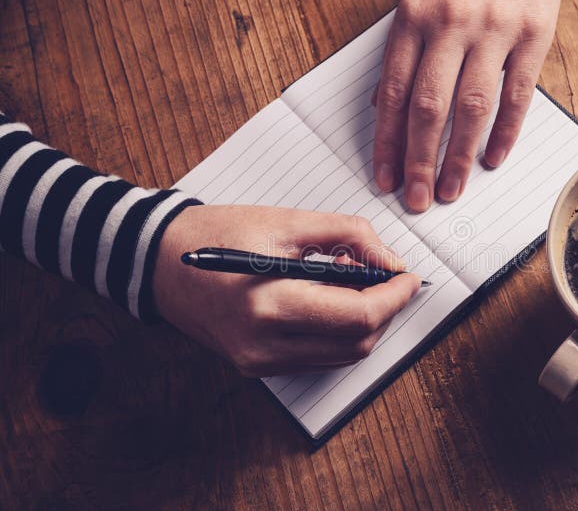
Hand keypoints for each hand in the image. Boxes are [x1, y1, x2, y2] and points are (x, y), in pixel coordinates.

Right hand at [152, 205, 419, 375]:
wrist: (158, 260)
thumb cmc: (218, 233)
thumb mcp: (287, 221)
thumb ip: (349, 236)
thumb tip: (391, 262)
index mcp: (270, 305)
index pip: (358, 317)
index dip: (394, 297)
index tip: (409, 276)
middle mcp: (265, 345)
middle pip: (357, 343)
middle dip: (383, 309)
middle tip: (382, 274)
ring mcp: (260, 362)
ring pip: (342, 355)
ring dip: (362, 321)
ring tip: (349, 280)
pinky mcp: (257, 365)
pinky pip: (318, 356)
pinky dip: (337, 331)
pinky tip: (328, 299)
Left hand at [373, 0, 561, 210]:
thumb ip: (402, 50)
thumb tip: (385, 106)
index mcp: (414, 17)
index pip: (395, 93)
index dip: (388, 142)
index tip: (385, 176)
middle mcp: (451, 25)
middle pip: (429, 108)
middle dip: (419, 161)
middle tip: (417, 197)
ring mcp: (494, 30)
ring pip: (472, 107)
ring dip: (459, 157)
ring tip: (451, 189)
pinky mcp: (533, 34)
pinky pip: (517, 94)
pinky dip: (505, 132)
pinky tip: (493, 159)